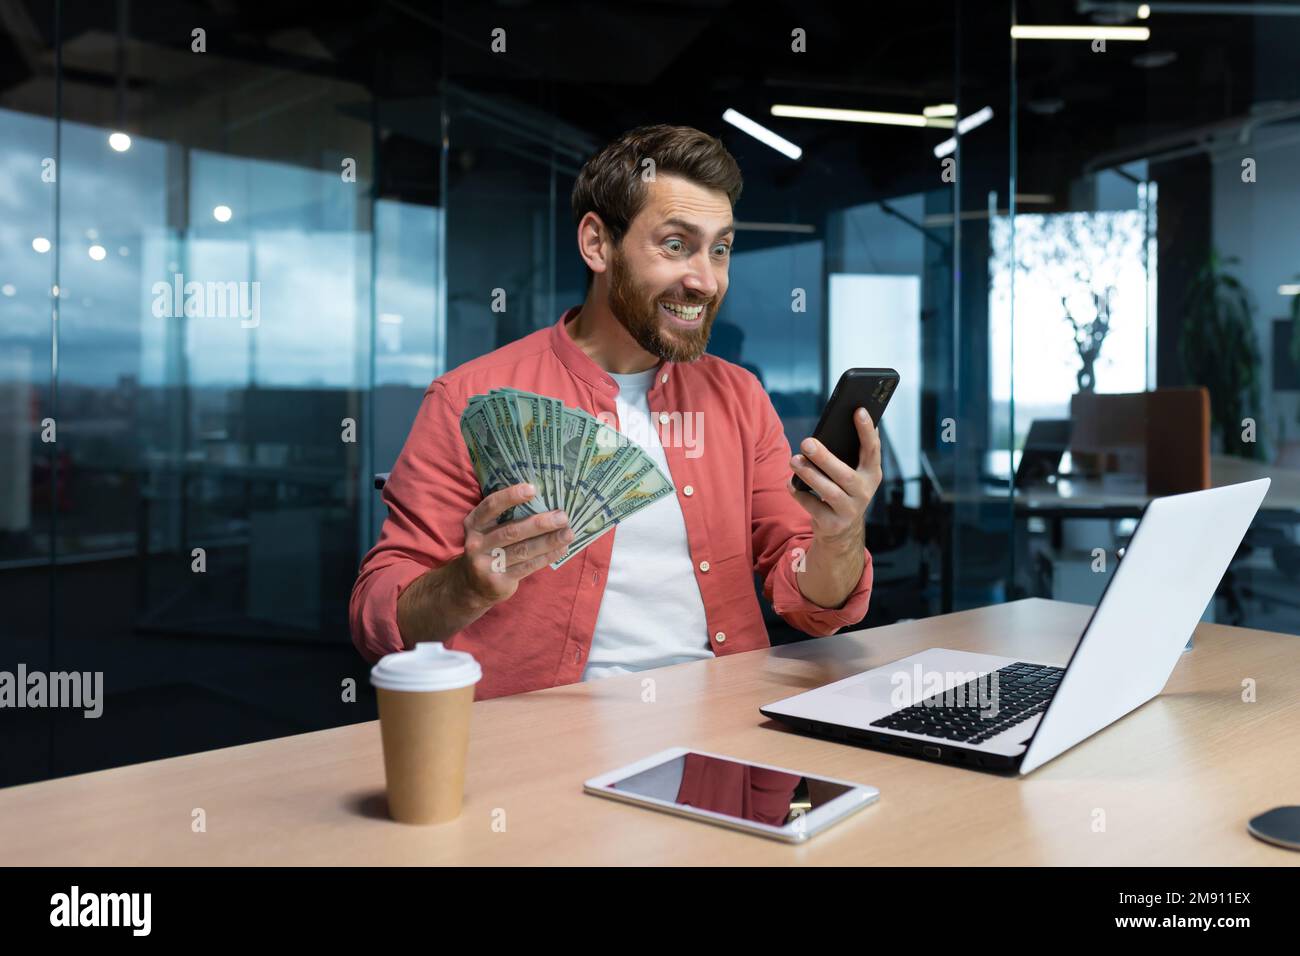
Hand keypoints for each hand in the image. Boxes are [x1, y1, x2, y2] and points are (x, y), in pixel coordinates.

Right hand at [458, 483, 572, 606]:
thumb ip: (507, 517)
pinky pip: (528, 566)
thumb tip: (545, 501)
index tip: (533, 489)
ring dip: (549, 541)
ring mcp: (486, 564)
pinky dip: (547, 557)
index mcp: (474, 524)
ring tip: (568, 533)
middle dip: (540, 523)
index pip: (491, 506)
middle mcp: (476, 543)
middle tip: (563, 517)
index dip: (511, 496)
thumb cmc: (489, 548)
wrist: (473, 585)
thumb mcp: (488, 530)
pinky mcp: (498, 581)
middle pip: (512, 531)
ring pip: (523, 550)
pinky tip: (562, 549)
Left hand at [788, 407, 882, 544]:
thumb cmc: (842, 488)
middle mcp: (865, 492)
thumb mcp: (851, 471)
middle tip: (807, 442)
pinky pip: (813, 507)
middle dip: (825, 458)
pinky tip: (790, 483)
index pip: (872, 449)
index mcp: (872, 473)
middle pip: (845, 475)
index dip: (867, 430)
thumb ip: (846, 452)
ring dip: (809, 475)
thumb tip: (832, 423)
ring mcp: (850, 510)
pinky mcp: (833, 523)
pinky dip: (800, 494)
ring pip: (829, 491)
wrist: (841, 529)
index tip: (858, 410)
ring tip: (794, 460)